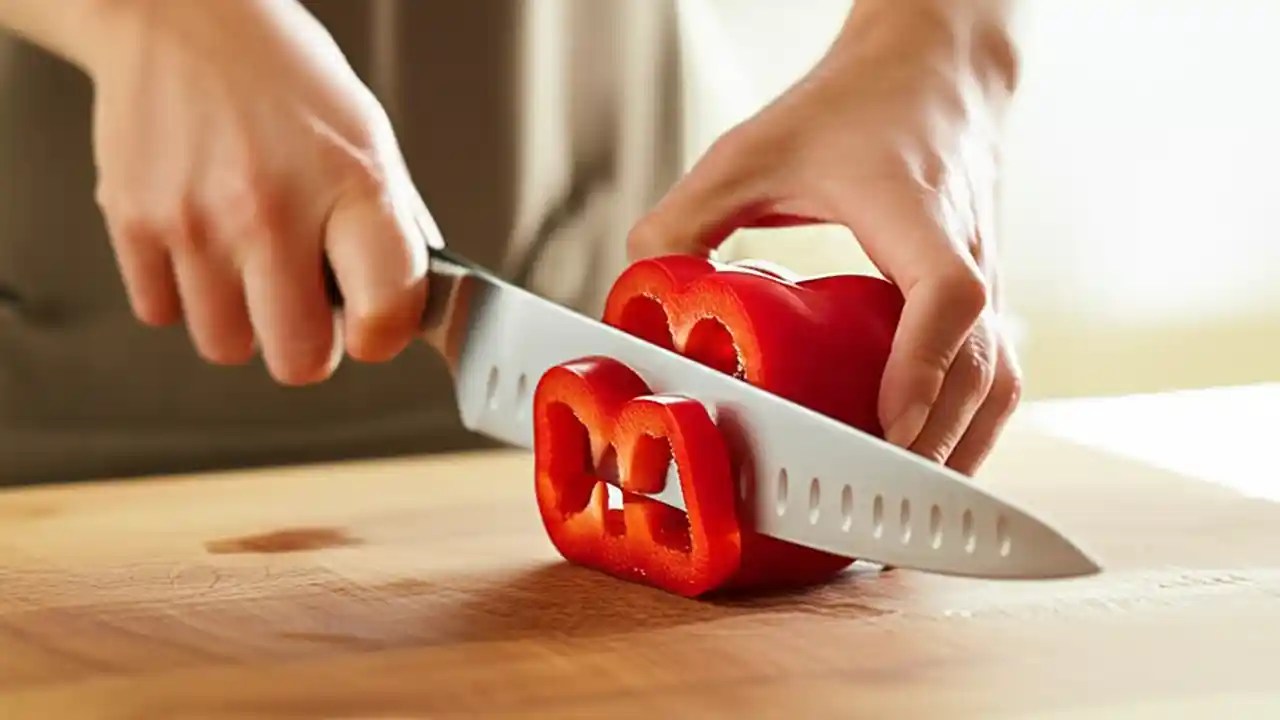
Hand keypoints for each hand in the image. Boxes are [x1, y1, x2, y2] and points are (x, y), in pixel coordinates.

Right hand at [85, 0, 439, 384]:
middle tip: (304, 306)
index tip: (369, 325)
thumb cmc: (282, 77)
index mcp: (351, 185)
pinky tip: (200, 242)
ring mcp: (195, 220)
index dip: (381, 334)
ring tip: (246, 263)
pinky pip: (161, 313)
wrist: (178, 15)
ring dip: (240, 321)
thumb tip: (410, 306)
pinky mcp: (133, 221)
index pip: (384, 314)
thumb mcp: (367, 136)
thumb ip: (391, 226)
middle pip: (298, 360)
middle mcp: (271, 209)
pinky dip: (183, 293)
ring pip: (225, 346)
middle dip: (307, 345)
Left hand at [627, 1, 1022, 474]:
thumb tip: (639, 299)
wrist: (934, 66)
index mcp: (913, 207)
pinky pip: (1000, 369)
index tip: (889, 424)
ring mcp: (989, 268)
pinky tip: (934, 457)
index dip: (923, 365)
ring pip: (1002, 377)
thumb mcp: (747, 151)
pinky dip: (971, 423)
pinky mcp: (987, 284)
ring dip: (961, 447)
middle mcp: (967, 244)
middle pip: (984, 363)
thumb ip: (684, 220)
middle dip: (936, 442)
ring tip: (908, 506)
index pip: (947, 291)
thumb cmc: (849, 104)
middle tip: (877, 504)